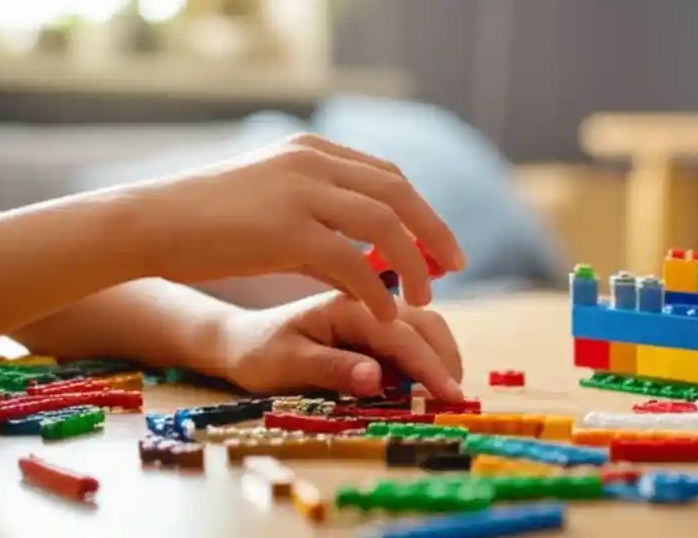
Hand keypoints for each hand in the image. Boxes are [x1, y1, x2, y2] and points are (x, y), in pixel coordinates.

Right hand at [125, 133, 464, 321]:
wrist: (149, 223)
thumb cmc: (204, 224)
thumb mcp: (269, 208)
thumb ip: (318, 224)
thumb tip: (365, 262)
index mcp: (309, 149)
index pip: (385, 174)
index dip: (420, 209)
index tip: (440, 243)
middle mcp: (311, 161)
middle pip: (397, 192)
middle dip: (433, 231)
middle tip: (456, 267)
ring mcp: (299, 191)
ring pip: (383, 224)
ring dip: (413, 264)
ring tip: (424, 299)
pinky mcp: (286, 229)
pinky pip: (352, 261)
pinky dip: (376, 289)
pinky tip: (383, 313)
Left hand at [203, 291, 464, 399]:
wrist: (240, 340)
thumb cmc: (259, 353)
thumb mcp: (286, 365)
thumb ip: (332, 369)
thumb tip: (376, 379)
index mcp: (346, 306)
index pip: (400, 334)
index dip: (429, 366)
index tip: (451, 396)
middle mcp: (364, 300)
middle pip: (423, 320)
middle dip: (445, 357)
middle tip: (456, 398)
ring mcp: (372, 308)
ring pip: (424, 322)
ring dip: (441, 352)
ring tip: (447, 388)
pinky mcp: (373, 320)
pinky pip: (412, 330)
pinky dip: (429, 350)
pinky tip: (428, 375)